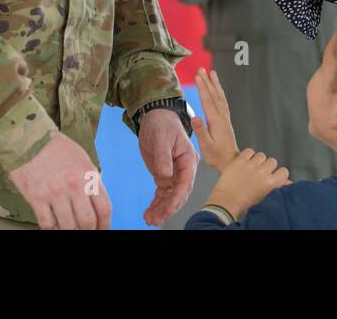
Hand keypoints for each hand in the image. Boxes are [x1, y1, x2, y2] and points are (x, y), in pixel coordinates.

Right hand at [7, 132, 110, 228]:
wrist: (29, 139)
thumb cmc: (56, 148)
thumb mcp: (82, 159)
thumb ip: (90, 181)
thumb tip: (96, 204)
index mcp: (88, 175)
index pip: (104, 208)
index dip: (105, 224)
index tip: (103, 229)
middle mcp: (74, 185)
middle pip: (88, 222)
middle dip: (89, 231)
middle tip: (87, 232)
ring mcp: (55, 193)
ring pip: (68, 226)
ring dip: (71, 231)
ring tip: (70, 228)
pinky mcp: (37, 198)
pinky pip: (47, 224)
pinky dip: (52, 228)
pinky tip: (53, 225)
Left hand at [138, 108, 197, 226]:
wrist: (155, 117)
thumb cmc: (162, 124)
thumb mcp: (161, 138)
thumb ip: (163, 157)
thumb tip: (165, 176)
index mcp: (188, 159)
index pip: (185, 182)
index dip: (177, 198)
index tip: (168, 209)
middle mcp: (183, 169)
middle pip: (179, 193)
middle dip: (168, 208)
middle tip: (155, 220)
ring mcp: (174, 173)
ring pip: (170, 196)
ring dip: (161, 209)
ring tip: (149, 220)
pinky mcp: (163, 175)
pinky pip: (162, 193)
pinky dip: (156, 203)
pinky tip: (148, 213)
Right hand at [190, 67, 240, 171]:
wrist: (230, 162)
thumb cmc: (216, 156)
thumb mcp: (206, 146)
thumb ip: (201, 131)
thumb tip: (195, 117)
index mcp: (216, 122)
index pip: (208, 101)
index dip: (203, 87)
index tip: (198, 76)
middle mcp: (222, 117)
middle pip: (214, 95)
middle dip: (207, 81)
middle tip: (201, 69)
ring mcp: (225, 118)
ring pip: (220, 97)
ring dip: (215, 84)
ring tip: (212, 73)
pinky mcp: (225, 120)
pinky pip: (222, 102)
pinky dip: (219, 92)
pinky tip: (217, 88)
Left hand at [205, 148, 290, 220]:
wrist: (226, 202)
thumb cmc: (245, 202)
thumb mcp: (265, 196)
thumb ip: (277, 187)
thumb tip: (289, 182)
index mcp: (271, 183)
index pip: (283, 171)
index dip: (278, 173)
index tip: (273, 175)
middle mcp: (263, 173)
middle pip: (272, 161)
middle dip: (267, 166)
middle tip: (259, 173)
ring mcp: (251, 165)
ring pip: (261, 155)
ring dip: (257, 160)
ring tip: (250, 168)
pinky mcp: (240, 160)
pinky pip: (249, 151)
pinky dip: (247, 155)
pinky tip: (244, 163)